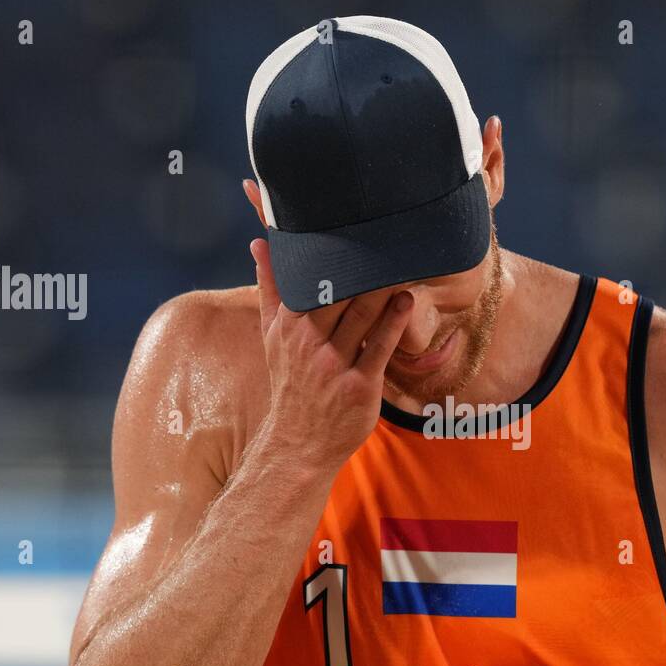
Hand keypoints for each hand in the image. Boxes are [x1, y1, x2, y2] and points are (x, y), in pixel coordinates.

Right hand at [249, 236, 412, 468]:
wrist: (299, 443)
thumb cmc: (290, 382)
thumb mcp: (272, 336)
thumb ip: (270, 287)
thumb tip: (259, 241)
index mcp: (288, 325)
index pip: (307, 278)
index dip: (326, 251)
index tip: (346, 223)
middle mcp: (308, 342)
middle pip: (338, 291)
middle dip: (360, 264)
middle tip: (385, 235)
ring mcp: (333, 364)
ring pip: (362, 314)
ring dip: (383, 287)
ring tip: (402, 261)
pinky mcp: (359, 385)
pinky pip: (380, 346)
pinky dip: (394, 321)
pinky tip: (406, 301)